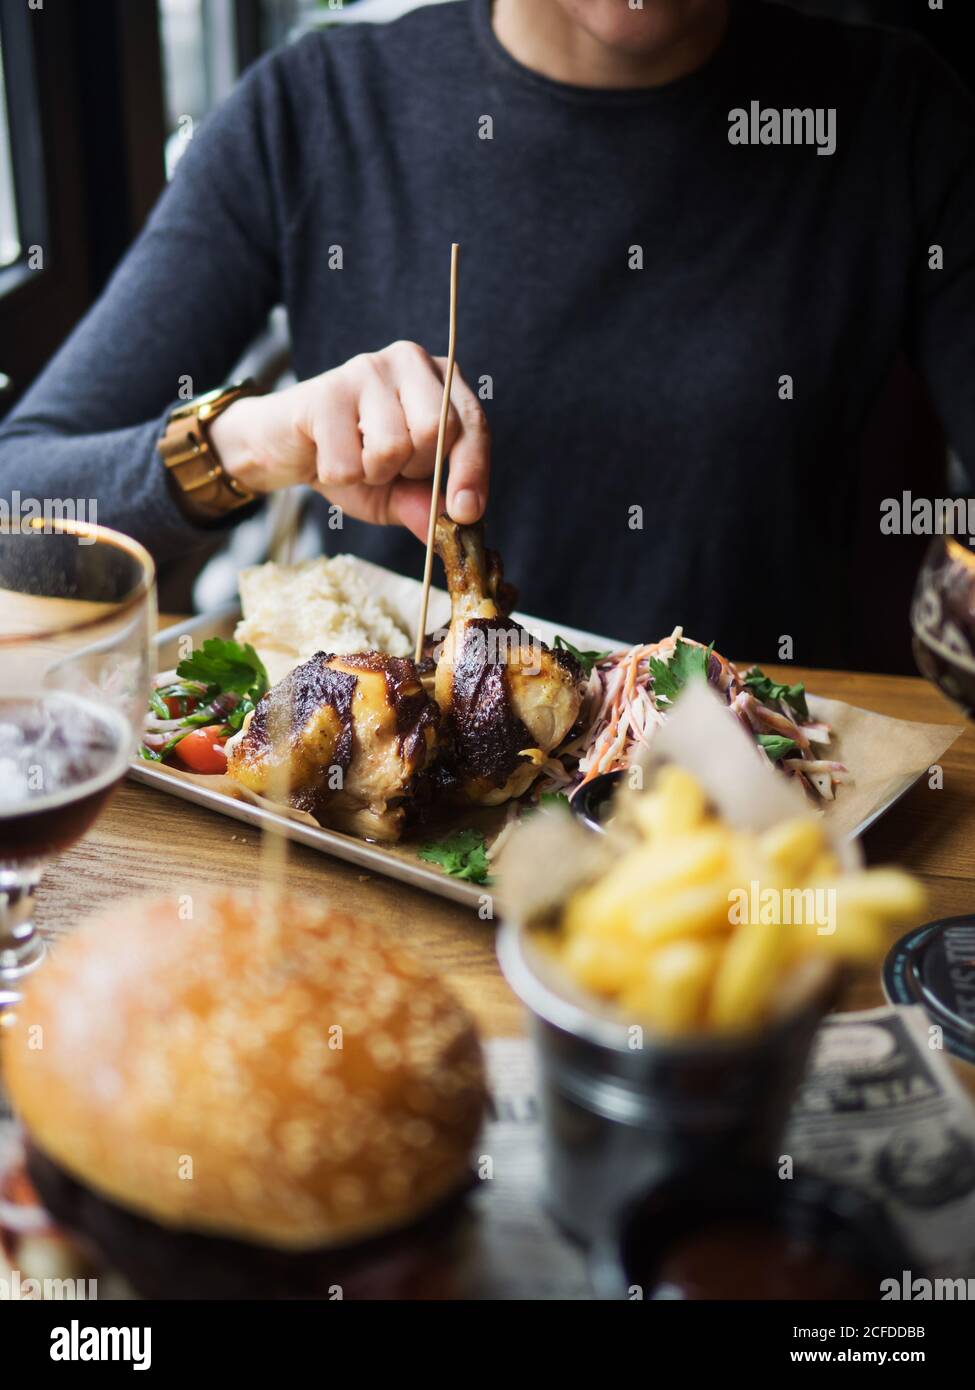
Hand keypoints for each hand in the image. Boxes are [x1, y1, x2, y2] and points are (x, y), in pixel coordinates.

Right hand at [208, 341, 489, 539]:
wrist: (284, 446)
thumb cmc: (351, 461)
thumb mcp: (398, 491)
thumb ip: (426, 505)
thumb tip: (455, 525)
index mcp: (439, 379)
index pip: (472, 423)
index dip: (473, 470)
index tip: (466, 512)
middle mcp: (409, 361)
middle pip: (436, 431)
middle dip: (414, 469)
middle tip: (387, 467)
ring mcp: (367, 368)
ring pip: (392, 447)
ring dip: (372, 474)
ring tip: (355, 457)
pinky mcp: (327, 390)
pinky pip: (348, 462)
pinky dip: (338, 476)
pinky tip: (326, 453)